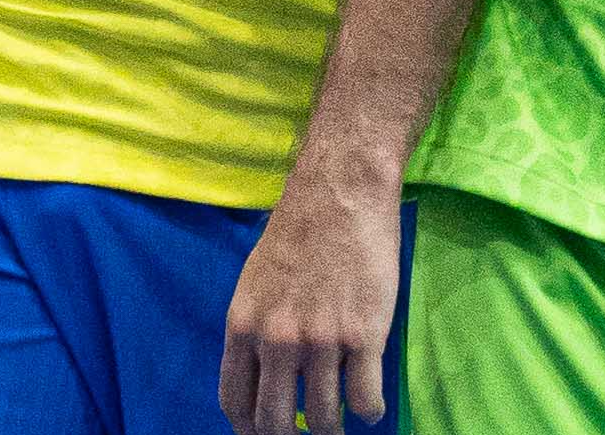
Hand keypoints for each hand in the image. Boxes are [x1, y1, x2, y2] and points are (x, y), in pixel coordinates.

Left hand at [220, 158, 400, 429]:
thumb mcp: (255, 282)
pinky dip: (369, 410)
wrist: (340, 192)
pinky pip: (366, 402)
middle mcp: (277, 339)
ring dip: (333, 429)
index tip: (264, 434)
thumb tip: (262, 378)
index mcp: (244, 325)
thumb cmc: (298, 233)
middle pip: (276, 424)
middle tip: (307, 434)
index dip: (249, 429)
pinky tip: (368, 397)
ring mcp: (321, 341)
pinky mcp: (363, 336)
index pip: (235, 402)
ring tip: (340, 419)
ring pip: (325, 420)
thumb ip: (255, 330)